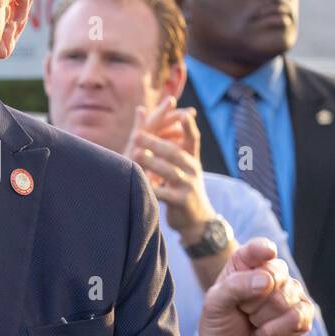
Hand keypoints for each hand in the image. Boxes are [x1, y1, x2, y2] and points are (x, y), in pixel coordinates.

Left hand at [126, 97, 212, 239]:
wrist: (198, 222)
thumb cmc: (185, 189)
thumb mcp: (184, 169)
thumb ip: (174, 149)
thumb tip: (167, 129)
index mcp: (193, 159)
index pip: (193, 139)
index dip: (188, 126)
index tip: (183, 114)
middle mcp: (193, 170)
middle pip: (174, 153)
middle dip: (155, 143)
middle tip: (137, 135)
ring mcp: (189, 186)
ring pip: (169, 171)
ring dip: (152, 162)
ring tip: (135, 154)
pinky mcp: (182, 201)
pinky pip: (164, 193)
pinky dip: (152, 188)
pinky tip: (140, 183)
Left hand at [191, 238, 314, 335]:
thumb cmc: (219, 327)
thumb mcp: (214, 304)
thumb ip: (235, 285)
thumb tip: (267, 280)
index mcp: (247, 264)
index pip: (260, 249)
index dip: (263, 251)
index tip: (266, 254)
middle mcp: (271, 275)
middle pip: (275, 273)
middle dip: (252, 298)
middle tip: (242, 310)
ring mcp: (290, 295)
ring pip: (284, 296)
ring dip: (262, 316)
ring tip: (253, 322)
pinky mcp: (303, 316)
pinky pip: (298, 314)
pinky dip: (276, 328)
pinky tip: (264, 334)